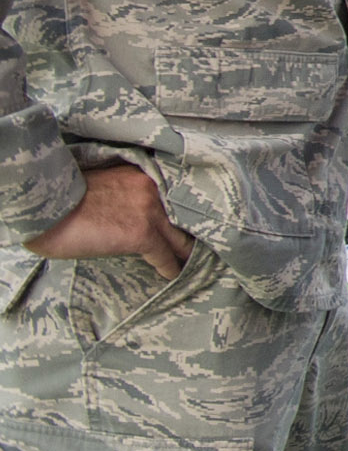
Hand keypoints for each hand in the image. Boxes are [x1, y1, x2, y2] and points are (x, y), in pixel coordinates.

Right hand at [28, 164, 191, 277]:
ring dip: (184, 252)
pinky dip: (170, 267)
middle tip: (200, 244)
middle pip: (182, 216)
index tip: (190, 223)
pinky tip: (173, 274)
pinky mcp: (142, 234)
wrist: (44, 208)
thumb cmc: (63, 202)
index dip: (181, 212)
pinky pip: (164, 255)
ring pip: (178, 237)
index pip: (173, 196)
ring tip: (191, 263)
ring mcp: (149, 211)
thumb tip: (134, 217)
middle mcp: (152, 189)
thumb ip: (126, 196)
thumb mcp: (103, 188)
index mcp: (141, 176)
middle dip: (191, 232)